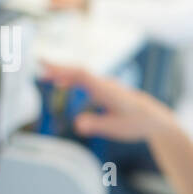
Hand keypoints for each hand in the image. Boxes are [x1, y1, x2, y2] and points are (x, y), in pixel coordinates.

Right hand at [40, 62, 176, 142]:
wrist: (154, 118)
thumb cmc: (136, 123)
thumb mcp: (116, 129)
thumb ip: (97, 125)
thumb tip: (78, 124)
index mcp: (107, 91)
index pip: (82, 75)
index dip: (63, 69)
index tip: (46, 66)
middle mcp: (105, 84)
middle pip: (79, 71)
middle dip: (58, 68)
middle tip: (38, 64)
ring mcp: (105, 85)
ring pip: (81, 74)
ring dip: (63, 72)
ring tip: (43, 74)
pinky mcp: (104, 89)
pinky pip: (84, 80)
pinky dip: (70, 79)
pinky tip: (60, 83)